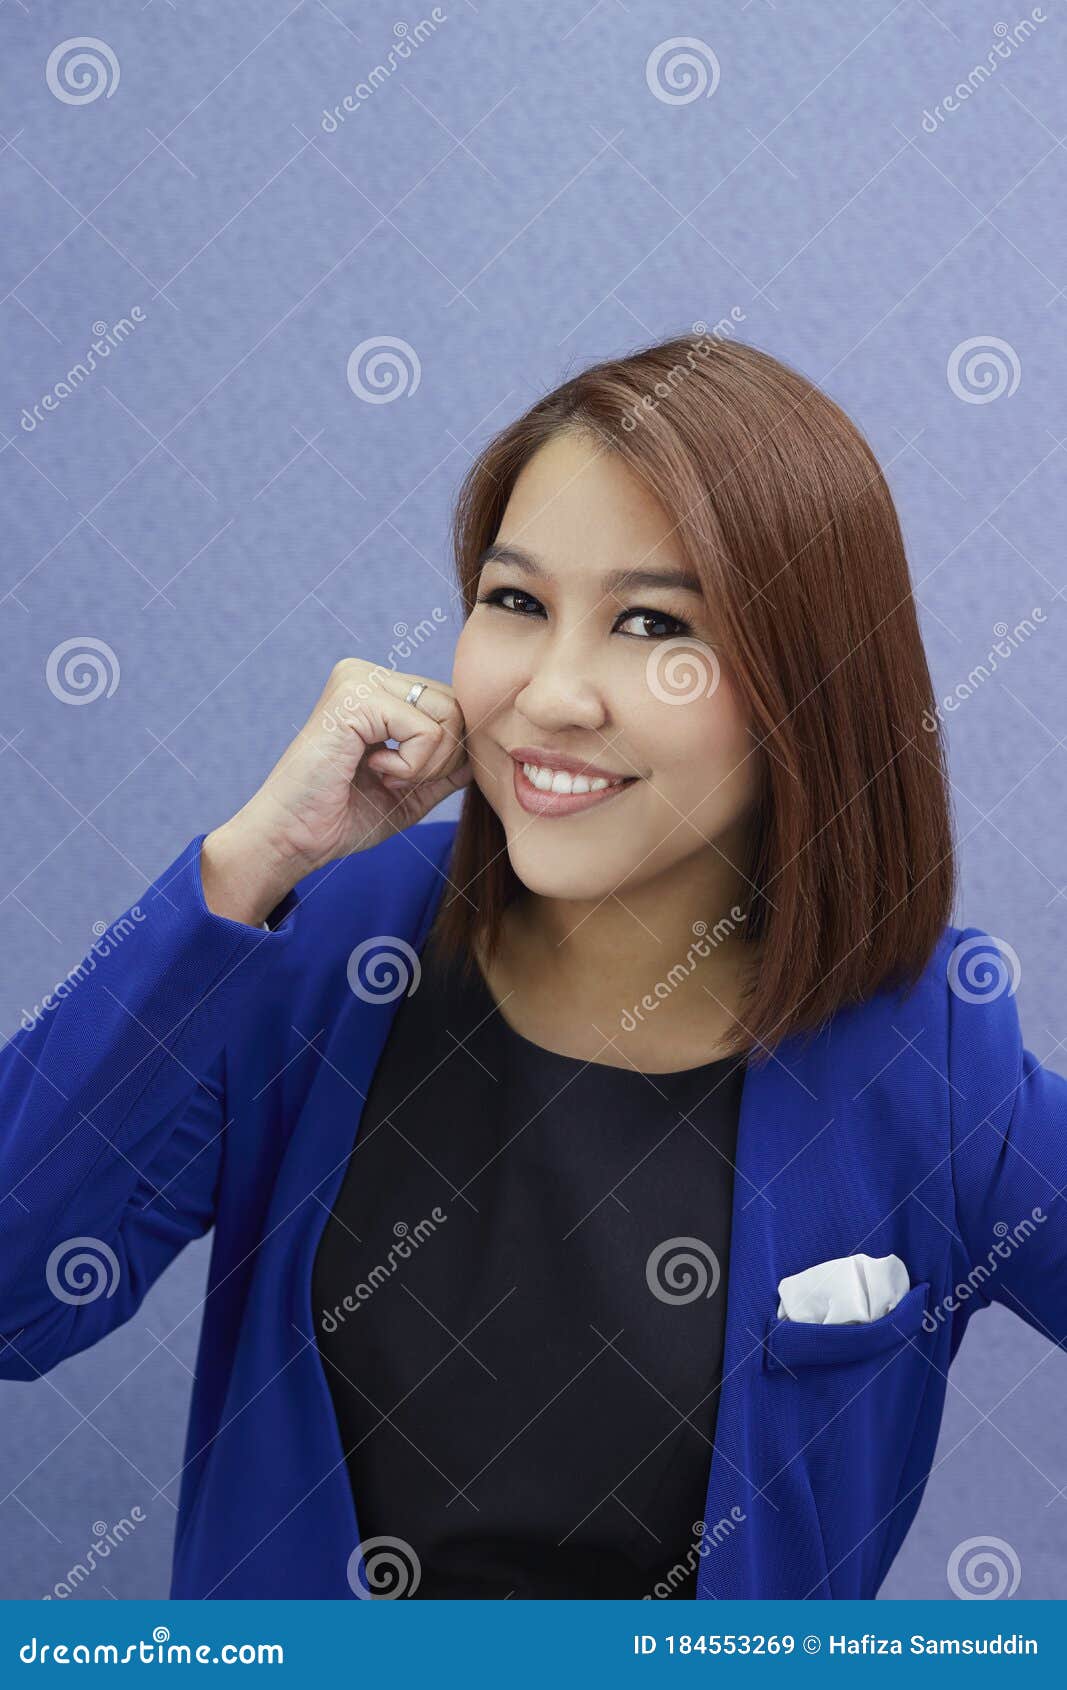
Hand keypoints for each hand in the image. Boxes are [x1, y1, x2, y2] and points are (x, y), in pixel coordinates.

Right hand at [201, 660, 470, 922]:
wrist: (292, 839)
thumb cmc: (340, 818)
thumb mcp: (409, 791)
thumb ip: (445, 767)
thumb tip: (483, 749)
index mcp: (377, 690)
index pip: (451, 706)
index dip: (446, 754)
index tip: (400, 779)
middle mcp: (367, 675)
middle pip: (458, 706)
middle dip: (442, 759)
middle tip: (392, 780)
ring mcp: (359, 680)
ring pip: (449, 715)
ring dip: (426, 764)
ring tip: (382, 775)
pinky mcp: (356, 697)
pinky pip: (427, 731)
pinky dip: (410, 766)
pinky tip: (372, 769)